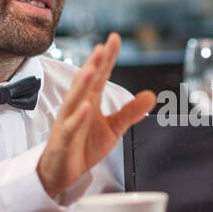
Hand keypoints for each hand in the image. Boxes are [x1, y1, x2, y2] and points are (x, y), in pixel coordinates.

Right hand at [37, 33, 154, 198]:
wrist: (61, 172)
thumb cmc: (82, 146)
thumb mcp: (112, 129)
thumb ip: (130, 112)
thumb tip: (151, 96)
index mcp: (89, 102)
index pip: (100, 76)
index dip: (107, 58)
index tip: (114, 39)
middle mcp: (77, 107)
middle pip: (86, 82)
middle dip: (94, 64)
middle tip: (103, 47)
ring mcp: (68, 122)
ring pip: (74, 99)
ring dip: (83, 83)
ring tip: (92, 68)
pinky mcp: (63, 140)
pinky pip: (70, 126)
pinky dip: (78, 117)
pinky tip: (86, 107)